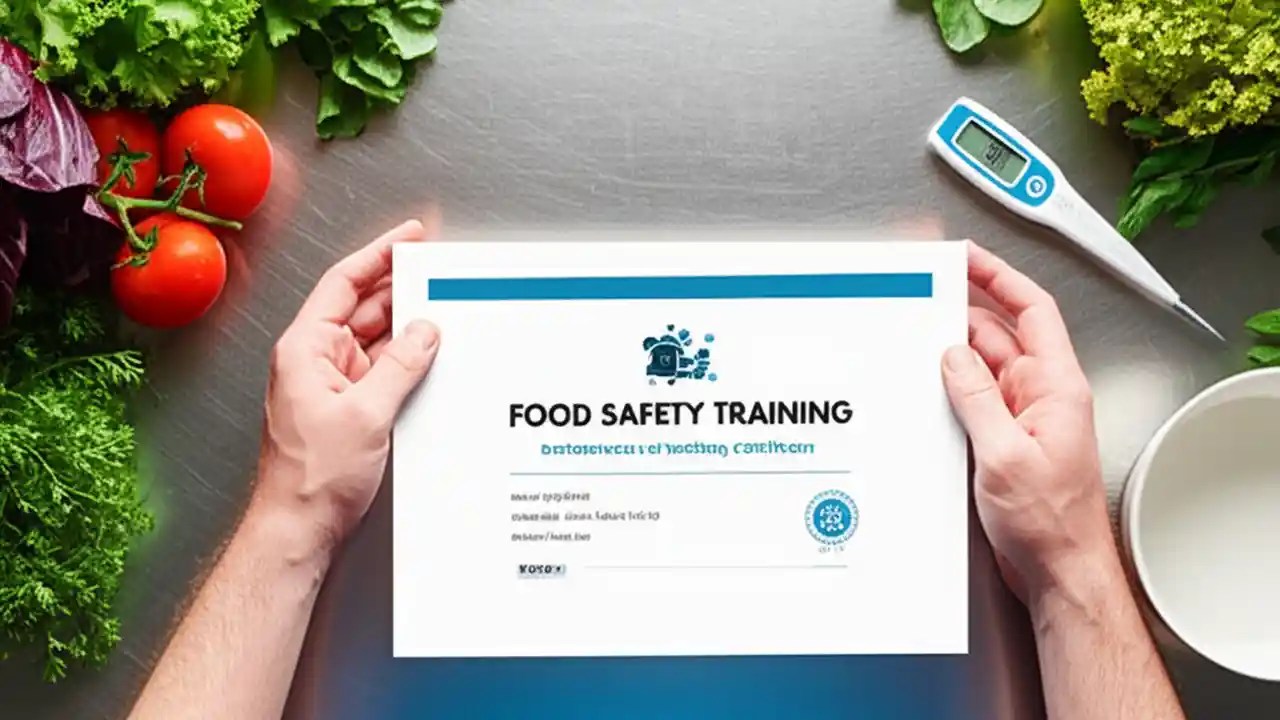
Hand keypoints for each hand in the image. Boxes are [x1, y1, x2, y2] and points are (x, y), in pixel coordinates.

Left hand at [252, 219, 439, 550]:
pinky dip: (407, 362)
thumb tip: (425, 331)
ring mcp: (332, 385)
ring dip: (408, 328)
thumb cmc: (310, 480)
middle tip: (439, 273)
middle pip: (362, 308)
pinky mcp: (348, 409)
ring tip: (445, 312)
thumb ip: (401, 366)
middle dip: (401, 290)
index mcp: (304, 349)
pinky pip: (382, 371)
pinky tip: (431, 358)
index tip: (409, 237)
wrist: (298, 531)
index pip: (343, 283)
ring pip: (376, 340)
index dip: (378, 255)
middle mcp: (314, 361)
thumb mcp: (367, 414)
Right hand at [942, 243, 1114, 602]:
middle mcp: (1042, 397)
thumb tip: (954, 355)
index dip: (1000, 278)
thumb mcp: (1005, 453)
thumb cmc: (1051, 523)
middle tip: (923, 295)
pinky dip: (950, 391)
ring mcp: (1023, 419)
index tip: (968, 259)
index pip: (1032, 311)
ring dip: (952, 355)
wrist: (1059, 571)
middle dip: (962, 313)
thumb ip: (976, 398)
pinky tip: (925, 390)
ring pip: (982, 369)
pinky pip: (974, 402)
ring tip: (914, 339)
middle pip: (999, 336)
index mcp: (1057, 387)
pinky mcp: (1006, 443)